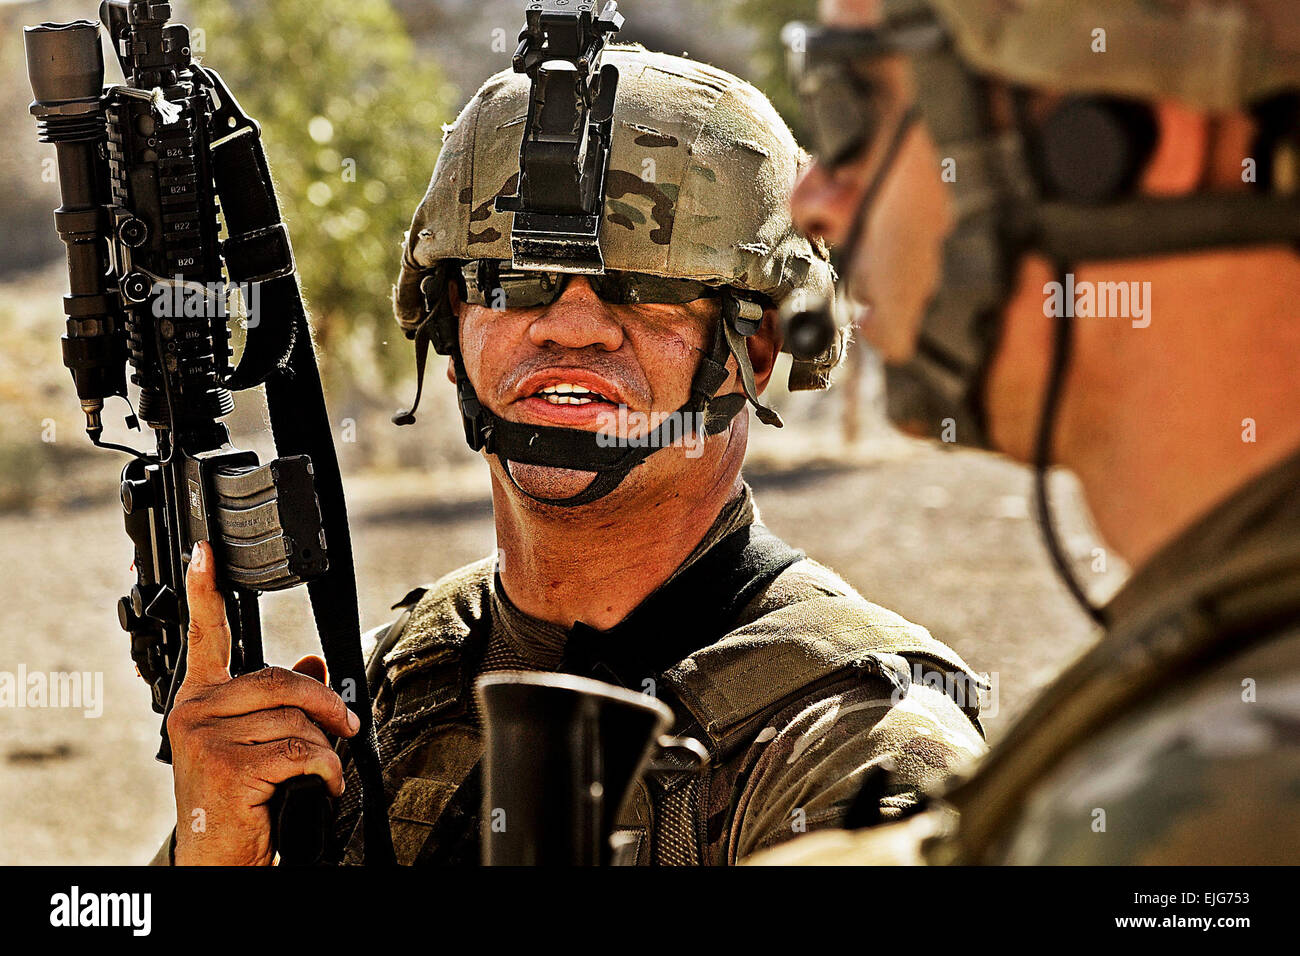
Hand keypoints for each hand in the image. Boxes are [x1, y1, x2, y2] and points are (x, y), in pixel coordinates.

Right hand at [169, 540, 358, 865]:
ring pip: (297, 719)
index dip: (206, 591)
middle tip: (347, 724)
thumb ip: (281, 702)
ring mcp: (206, 737)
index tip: (206, 552)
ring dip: (325, 746)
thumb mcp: (257, 743)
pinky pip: (302, 750)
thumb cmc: (237, 802)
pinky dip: (327, 768)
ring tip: (319, 771)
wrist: (217, 861)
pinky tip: (323, 784)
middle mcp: (194, 711)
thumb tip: (316, 662)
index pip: (205, 636)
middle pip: (283, 680)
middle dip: (326, 705)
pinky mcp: (228, 765)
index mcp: (198, 699)